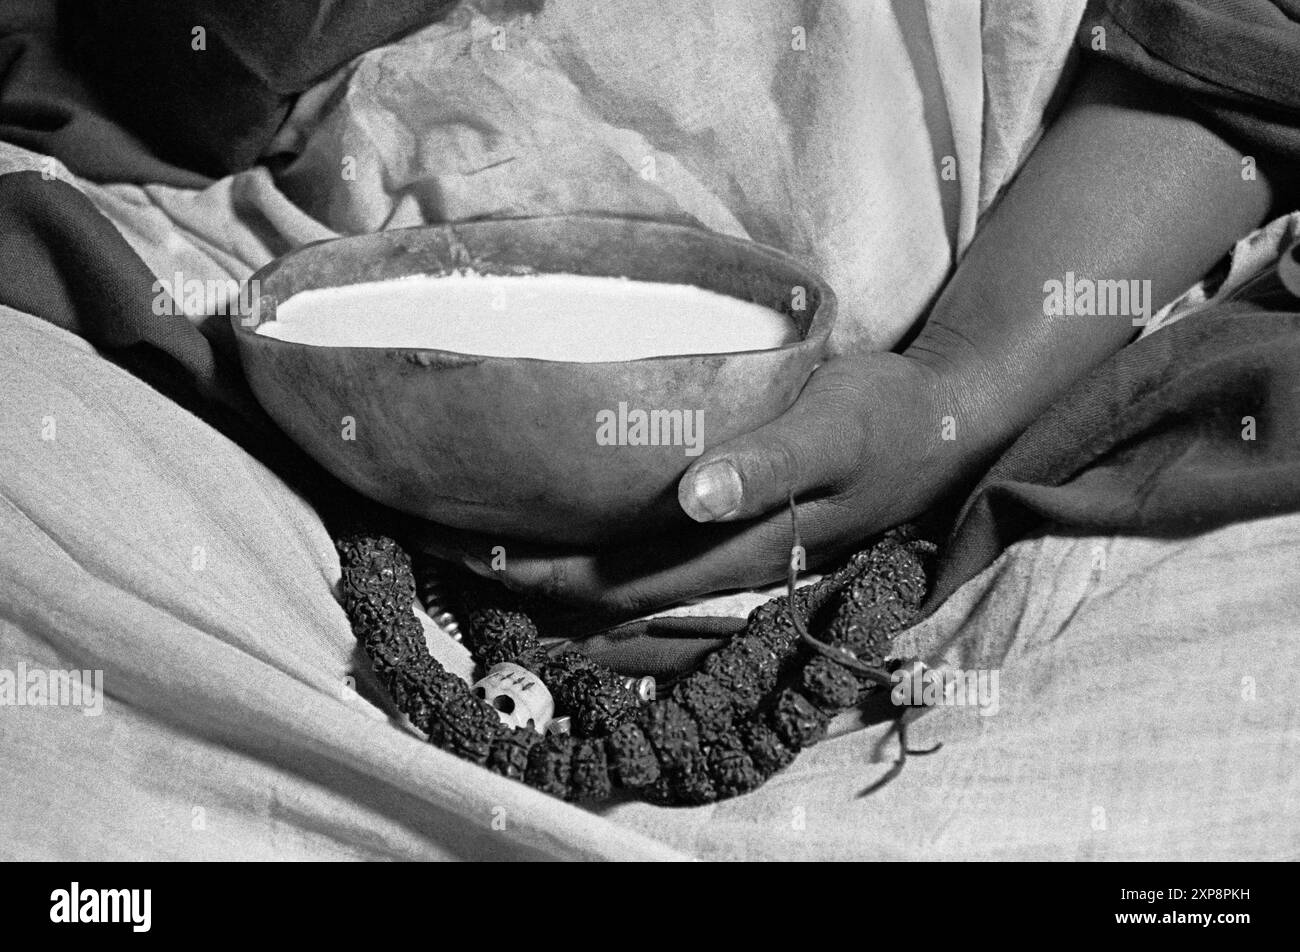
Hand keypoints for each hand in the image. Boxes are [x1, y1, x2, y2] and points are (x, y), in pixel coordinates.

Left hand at [414, 351, 980, 616]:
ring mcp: (736, 564)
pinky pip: (655, 573)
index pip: (612, 577)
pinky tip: (568, 546)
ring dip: (554, 582)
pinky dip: (600, 570)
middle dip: (522, 579)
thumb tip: (695, 497)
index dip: (534, 572)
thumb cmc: (885, 418)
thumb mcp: (834, 430)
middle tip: (440, 544)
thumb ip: (766, 464)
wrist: (946, 429)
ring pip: (626, 594)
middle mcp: (727, 571)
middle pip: (604, 595)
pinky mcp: (745, 543)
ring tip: (481, 553)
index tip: (459, 546)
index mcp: (738, 548)